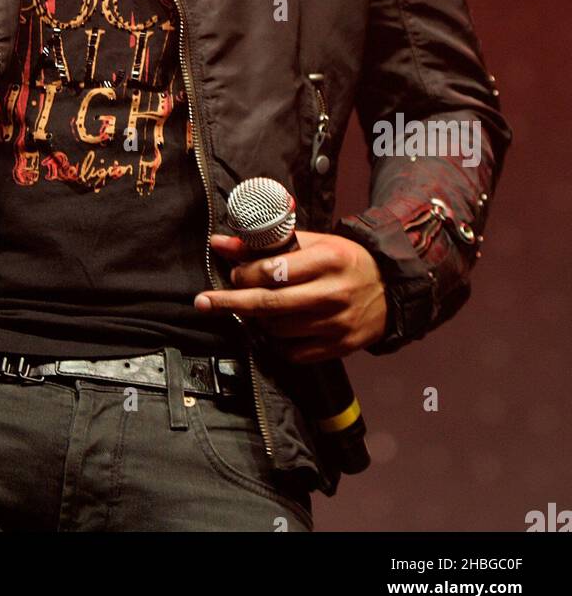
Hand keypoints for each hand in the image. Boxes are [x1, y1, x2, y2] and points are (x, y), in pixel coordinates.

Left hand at [193, 230, 387, 362]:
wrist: (391, 287)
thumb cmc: (345, 260)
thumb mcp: (312, 242)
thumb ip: (267, 243)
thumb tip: (220, 244)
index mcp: (328, 260)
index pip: (274, 270)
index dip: (245, 273)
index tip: (233, 274)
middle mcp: (333, 294)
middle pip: (270, 304)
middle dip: (230, 303)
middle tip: (204, 302)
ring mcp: (337, 324)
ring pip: (278, 329)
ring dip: (257, 320)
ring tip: (257, 308)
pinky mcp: (340, 347)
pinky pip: (294, 352)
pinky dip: (277, 342)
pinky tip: (276, 327)